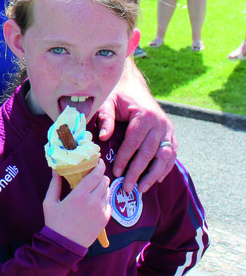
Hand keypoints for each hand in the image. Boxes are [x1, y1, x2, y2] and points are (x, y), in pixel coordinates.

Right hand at [43, 164, 110, 248]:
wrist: (64, 246)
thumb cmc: (54, 223)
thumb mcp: (49, 202)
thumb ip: (54, 184)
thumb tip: (55, 170)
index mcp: (79, 195)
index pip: (95, 174)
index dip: (99, 165)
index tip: (97, 161)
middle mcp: (93, 201)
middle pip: (104, 180)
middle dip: (100, 175)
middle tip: (94, 174)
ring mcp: (101, 211)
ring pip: (108, 191)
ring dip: (102, 187)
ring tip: (94, 188)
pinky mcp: (105, 219)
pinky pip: (108, 203)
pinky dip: (103, 199)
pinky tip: (94, 201)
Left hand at [97, 61, 175, 193]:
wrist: (134, 86)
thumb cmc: (118, 96)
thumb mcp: (108, 102)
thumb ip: (105, 118)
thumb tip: (103, 137)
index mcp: (144, 115)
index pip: (133, 142)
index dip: (125, 159)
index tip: (116, 172)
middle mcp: (159, 123)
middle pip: (149, 153)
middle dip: (138, 172)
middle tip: (127, 187)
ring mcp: (167, 129)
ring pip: (164, 156)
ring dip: (154, 175)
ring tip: (142, 189)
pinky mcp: (171, 133)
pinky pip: (172, 154)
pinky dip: (165, 168)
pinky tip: (157, 179)